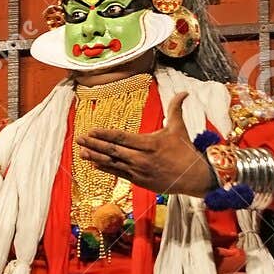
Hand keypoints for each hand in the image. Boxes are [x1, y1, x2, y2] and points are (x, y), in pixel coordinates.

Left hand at [78, 92, 213, 197]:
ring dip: (95, 156)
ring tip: (81, 151)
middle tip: (79, 138)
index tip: (91, 130)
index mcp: (149, 143)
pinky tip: (94, 163)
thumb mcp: (179, 128)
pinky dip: (106, 168)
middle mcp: (141, 158)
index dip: (104, 134)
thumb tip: (184, 91)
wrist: (194, 177)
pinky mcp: (140, 181)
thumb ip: (176, 108)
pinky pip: (119, 174)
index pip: (121, 137)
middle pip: (113, 150)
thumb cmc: (186, 151)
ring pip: (113, 163)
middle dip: (94, 144)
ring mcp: (139, 171)